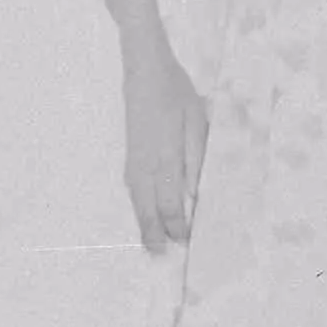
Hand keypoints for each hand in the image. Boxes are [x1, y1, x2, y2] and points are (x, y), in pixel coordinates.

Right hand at [120, 31, 211, 251]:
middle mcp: (145, 164)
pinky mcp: (130, 155)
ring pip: (138, 201)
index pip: (172, 202)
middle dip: (156, 234)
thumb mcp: (196, 121)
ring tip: (151, 245)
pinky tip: (145, 213)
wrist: (144, 69)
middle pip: (149, 209)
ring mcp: (134, 160)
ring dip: (145, 223)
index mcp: (165, 157)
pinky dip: (139, 206)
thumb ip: (196, 158)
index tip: (187, 240)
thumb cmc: (175, 93)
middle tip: (161, 257)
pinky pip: (134, 189)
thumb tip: (195, 193)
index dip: (179, 224)